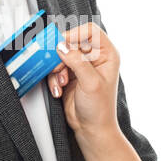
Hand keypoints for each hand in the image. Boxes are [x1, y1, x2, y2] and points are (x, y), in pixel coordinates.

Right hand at [47, 22, 120, 140]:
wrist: (91, 128)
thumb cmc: (100, 109)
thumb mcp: (90, 83)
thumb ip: (77, 62)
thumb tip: (63, 46)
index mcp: (107, 54)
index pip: (90, 32)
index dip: (75, 34)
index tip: (62, 43)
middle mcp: (94, 58)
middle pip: (72, 42)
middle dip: (62, 56)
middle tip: (57, 67)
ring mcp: (81, 66)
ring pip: (61, 55)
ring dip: (57, 70)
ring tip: (61, 82)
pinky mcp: (69, 75)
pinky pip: (55, 68)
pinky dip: (54, 79)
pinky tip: (59, 89)